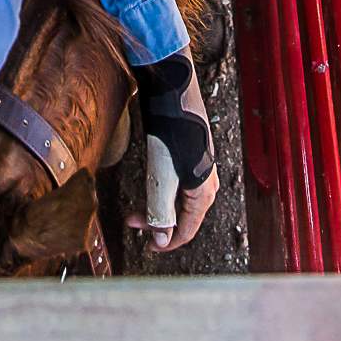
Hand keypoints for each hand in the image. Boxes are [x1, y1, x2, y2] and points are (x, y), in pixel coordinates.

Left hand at [127, 50, 218, 253]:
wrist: (172, 94)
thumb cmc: (170, 135)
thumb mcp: (162, 180)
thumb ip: (161, 213)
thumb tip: (161, 241)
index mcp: (204, 191)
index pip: (188, 230)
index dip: (166, 242)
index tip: (148, 247)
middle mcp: (206, 181)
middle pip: (183, 215)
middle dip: (157, 222)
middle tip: (133, 222)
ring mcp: (199, 167)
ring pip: (179, 199)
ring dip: (157, 206)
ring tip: (136, 206)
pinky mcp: (190, 155)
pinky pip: (177, 184)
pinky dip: (162, 191)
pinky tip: (151, 185)